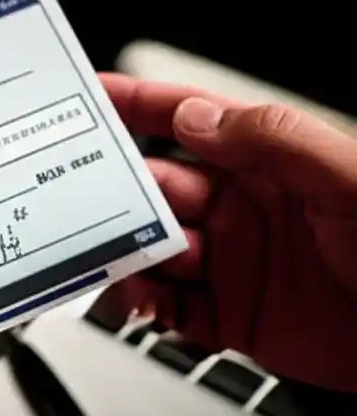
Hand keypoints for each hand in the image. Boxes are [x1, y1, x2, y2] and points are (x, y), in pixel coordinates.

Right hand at [101, 74, 356, 391]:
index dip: (137, 104)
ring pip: (152, 249)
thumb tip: (197, 118)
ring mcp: (236, 263)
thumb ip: (273, 141)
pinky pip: (170, 309)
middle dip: (116, 190)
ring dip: (126, 253)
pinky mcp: (233, 318)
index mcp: (270, 162)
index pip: (190, 121)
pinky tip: (141, 300)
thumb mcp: (348, 177)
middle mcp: (245, 208)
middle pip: (156, 188)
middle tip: (83, 199)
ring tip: (115, 258)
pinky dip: (145, 305)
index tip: (90, 97)